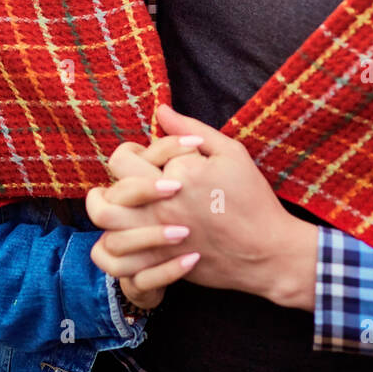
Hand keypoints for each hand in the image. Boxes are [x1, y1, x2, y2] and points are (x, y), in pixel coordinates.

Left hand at [91, 104, 318, 309]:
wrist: (268, 251)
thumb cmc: (253, 199)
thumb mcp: (230, 153)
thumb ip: (191, 129)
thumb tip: (160, 110)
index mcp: (176, 174)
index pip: (128, 157)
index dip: (137, 152)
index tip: (156, 157)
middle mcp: (161, 205)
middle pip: (110, 186)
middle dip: (115, 176)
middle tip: (132, 177)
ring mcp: (158, 236)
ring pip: (106, 221)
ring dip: (105, 209)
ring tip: (119, 203)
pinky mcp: (160, 261)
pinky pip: (119, 256)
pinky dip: (115, 243)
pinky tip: (128, 233)